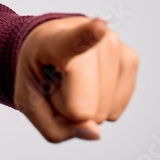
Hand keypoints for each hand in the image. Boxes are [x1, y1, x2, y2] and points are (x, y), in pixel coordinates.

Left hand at [14, 16, 137, 142]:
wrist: (49, 43)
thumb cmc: (39, 73)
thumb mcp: (28, 103)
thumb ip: (54, 127)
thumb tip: (95, 132)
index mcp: (58, 41)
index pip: (78, 39)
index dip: (90, 35)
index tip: (100, 26)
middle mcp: (93, 38)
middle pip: (84, 108)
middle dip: (67, 109)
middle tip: (57, 83)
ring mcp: (115, 46)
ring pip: (101, 113)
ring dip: (84, 107)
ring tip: (72, 80)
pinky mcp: (130, 59)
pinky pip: (114, 112)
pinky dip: (100, 107)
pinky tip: (91, 83)